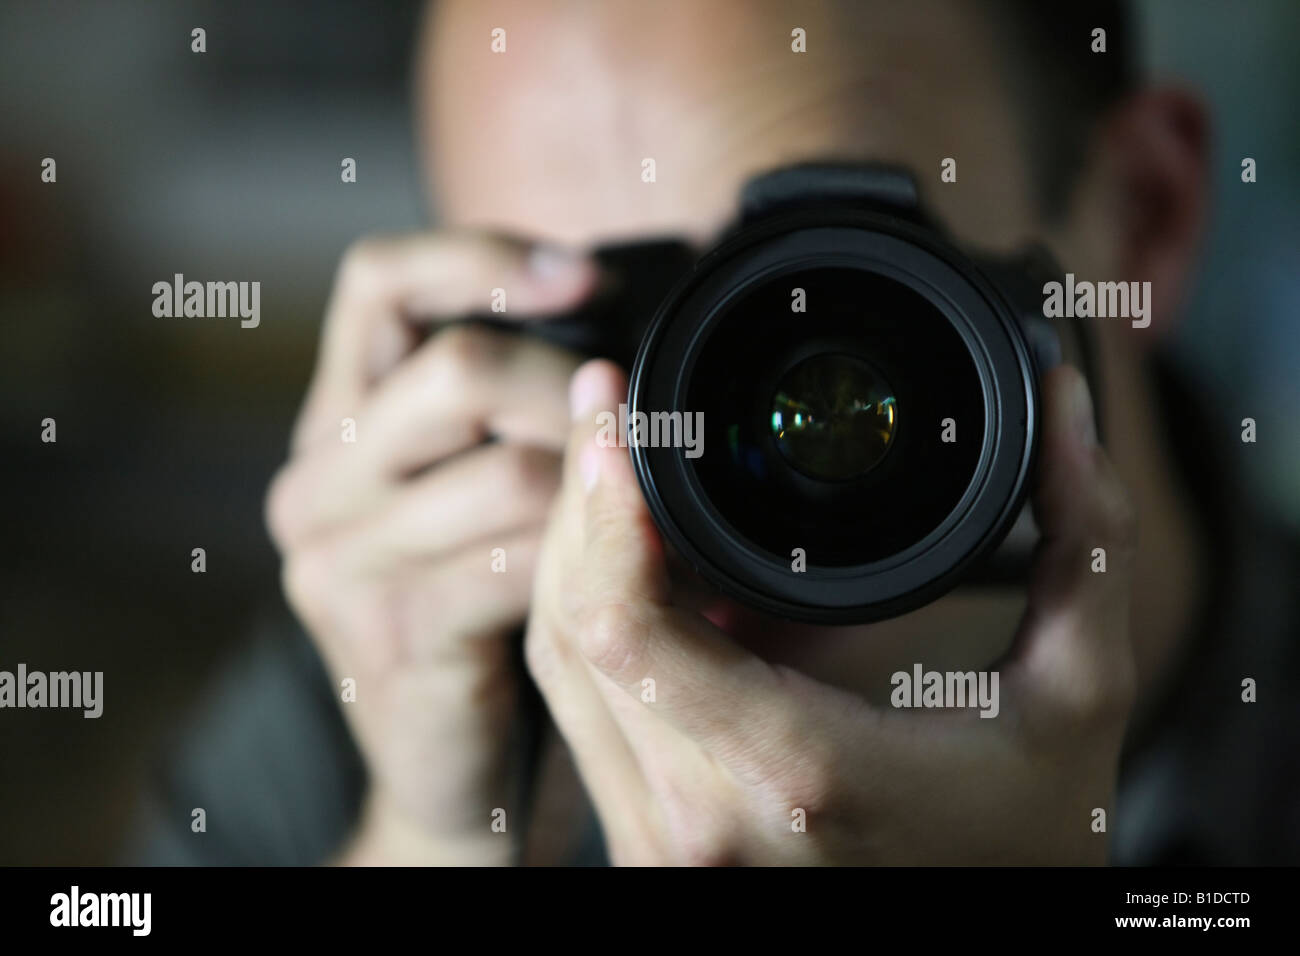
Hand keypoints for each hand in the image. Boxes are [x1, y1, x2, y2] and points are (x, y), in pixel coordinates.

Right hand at [266, 232, 597, 863]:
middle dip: (569, 386)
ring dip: (596, 485)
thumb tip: (629, 305)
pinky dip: (588, 556)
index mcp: (338, 424)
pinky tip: (622, 567)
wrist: (454, 767)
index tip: (587, 276)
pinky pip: (516, 564)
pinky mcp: (391, 638)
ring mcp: (341, 565)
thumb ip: (511, 412)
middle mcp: (316, 482)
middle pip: (453, 368)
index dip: (483, 259)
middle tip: (633, 424)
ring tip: (644, 507)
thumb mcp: (479, 497)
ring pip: (504, 472)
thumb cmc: (489, 613)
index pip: (378, 282)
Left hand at [525, 360, 1137, 863]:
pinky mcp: (655, 851)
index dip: (598, 512)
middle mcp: (700, 822)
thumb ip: (1080, 543)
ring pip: (564, 674)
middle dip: (578, 507)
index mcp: (794, 770)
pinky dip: (603, 633)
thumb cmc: (1032, 852)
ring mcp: (665, 848)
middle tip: (609, 412)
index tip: (615, 421)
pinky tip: (654, 571)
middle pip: (573, 631)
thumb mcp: (1079, 699)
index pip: (624, 629)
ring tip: (620, 472)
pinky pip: (590, 719)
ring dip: (577, 564)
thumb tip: (1066, 409)